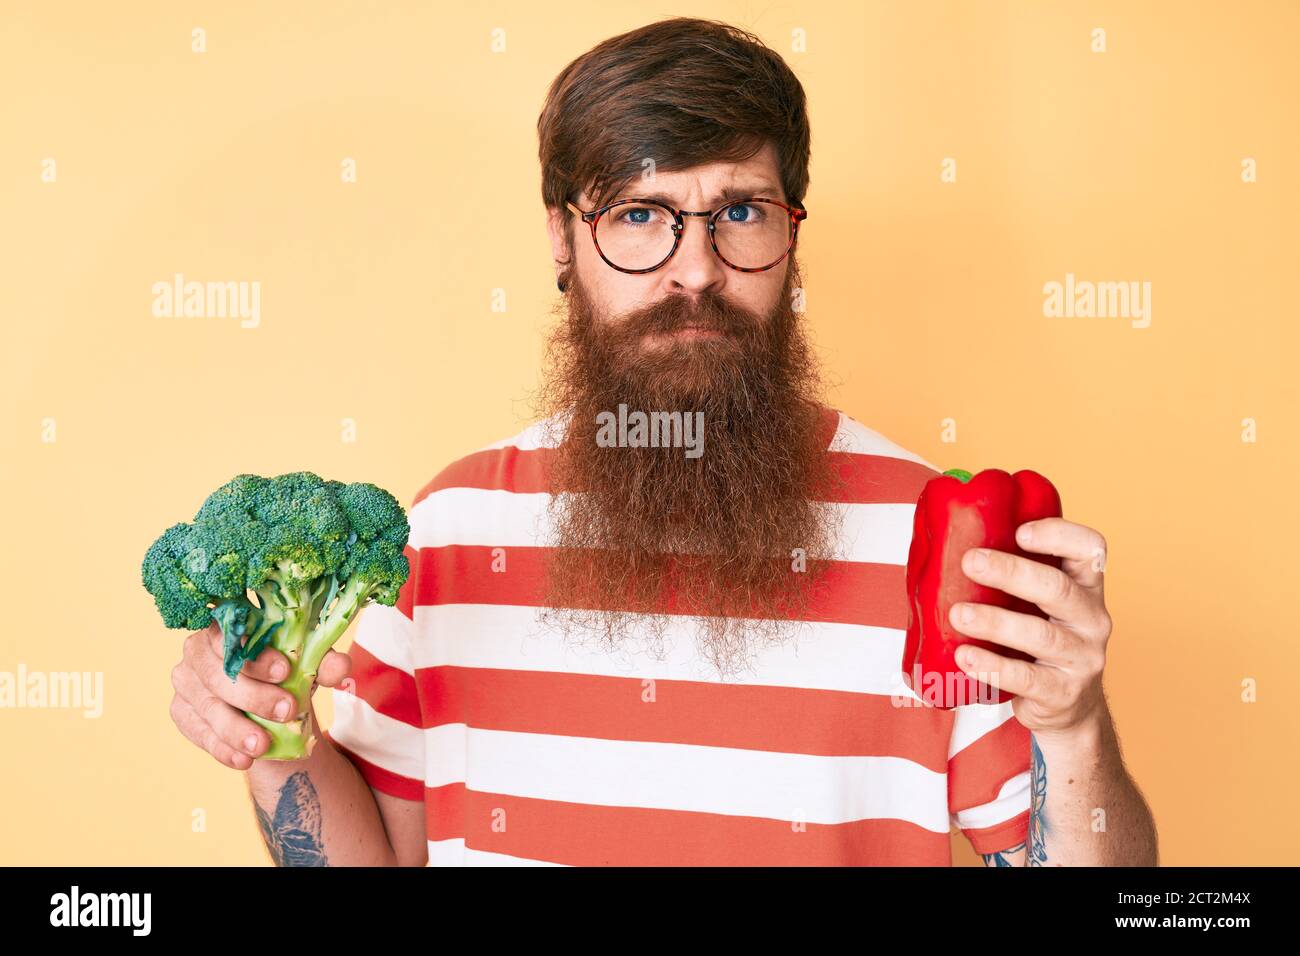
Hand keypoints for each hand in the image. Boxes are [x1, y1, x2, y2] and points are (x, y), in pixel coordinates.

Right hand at [169, 620, 352, 768]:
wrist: (269, 704)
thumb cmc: (284, 672)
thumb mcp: (306, 664)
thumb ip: (322, 662)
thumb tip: (340, 666)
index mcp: (227, 626)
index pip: (232, 635)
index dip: (256, 655)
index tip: (285, 670)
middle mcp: (197, 650)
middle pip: (219, 674)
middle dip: (254, 695)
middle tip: (287, 710)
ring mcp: (186, 683)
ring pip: (208, 707)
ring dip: (236, 729)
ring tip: (263, 745)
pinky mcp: (182, 712)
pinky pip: (198, 733)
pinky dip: (222, 748)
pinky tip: (244, 759)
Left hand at [947, 517, 1110, 735]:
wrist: (1067, 706)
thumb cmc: (1039, 641)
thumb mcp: (1039, 605)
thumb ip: (1012, 578)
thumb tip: (942, 543)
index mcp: (1085, 587)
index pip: (1089, 549)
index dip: (1059, 535)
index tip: (1020, 532)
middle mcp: (1091, 619)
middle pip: (1058, 588)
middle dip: (1012, 572)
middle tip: (970, 561)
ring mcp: (1082, 659)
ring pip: (1040, 635)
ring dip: (995, 622)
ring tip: (958, 615)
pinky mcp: (1063, 693)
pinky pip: (1027, 678)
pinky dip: (993, 667)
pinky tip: (965, 657)